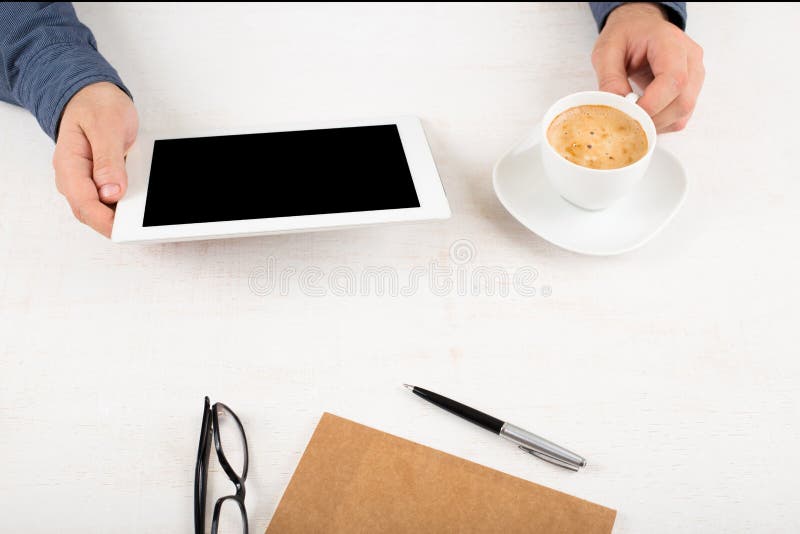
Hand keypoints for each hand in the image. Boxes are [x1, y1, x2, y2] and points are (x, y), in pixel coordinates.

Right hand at [53, 82, 137, 236]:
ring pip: (102, 209)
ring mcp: (85, 180)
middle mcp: (74, 177)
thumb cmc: (96, 105)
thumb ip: (108, 160)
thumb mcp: (106, 127)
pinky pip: (111, 199)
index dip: (105, 221)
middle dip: (116, 223)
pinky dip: (126, 203)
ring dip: (122, 214)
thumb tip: (111, 192)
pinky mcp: (99, 179)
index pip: (83, 204)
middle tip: (143, 224)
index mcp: (69, 164)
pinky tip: (141, 201)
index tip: (126, 228)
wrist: (92, 93)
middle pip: (92, 213)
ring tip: (145, 214)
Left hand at [591, 3, 703, 132]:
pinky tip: (643, 115)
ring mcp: (695, 76)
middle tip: (626, 120)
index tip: (629, 113)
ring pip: (683, 112)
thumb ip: (610, 78)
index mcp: (671, 43)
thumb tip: (617, 106)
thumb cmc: (627, 35)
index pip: (674, 79)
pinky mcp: (691, 90)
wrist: (640, 28)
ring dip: (656, 123)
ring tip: (632, 116)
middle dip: (652, 118)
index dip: (653, 104)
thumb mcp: (607, 50)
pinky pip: (680, 116)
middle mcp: (691, 59)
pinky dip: (661, 123)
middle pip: (683, 101)